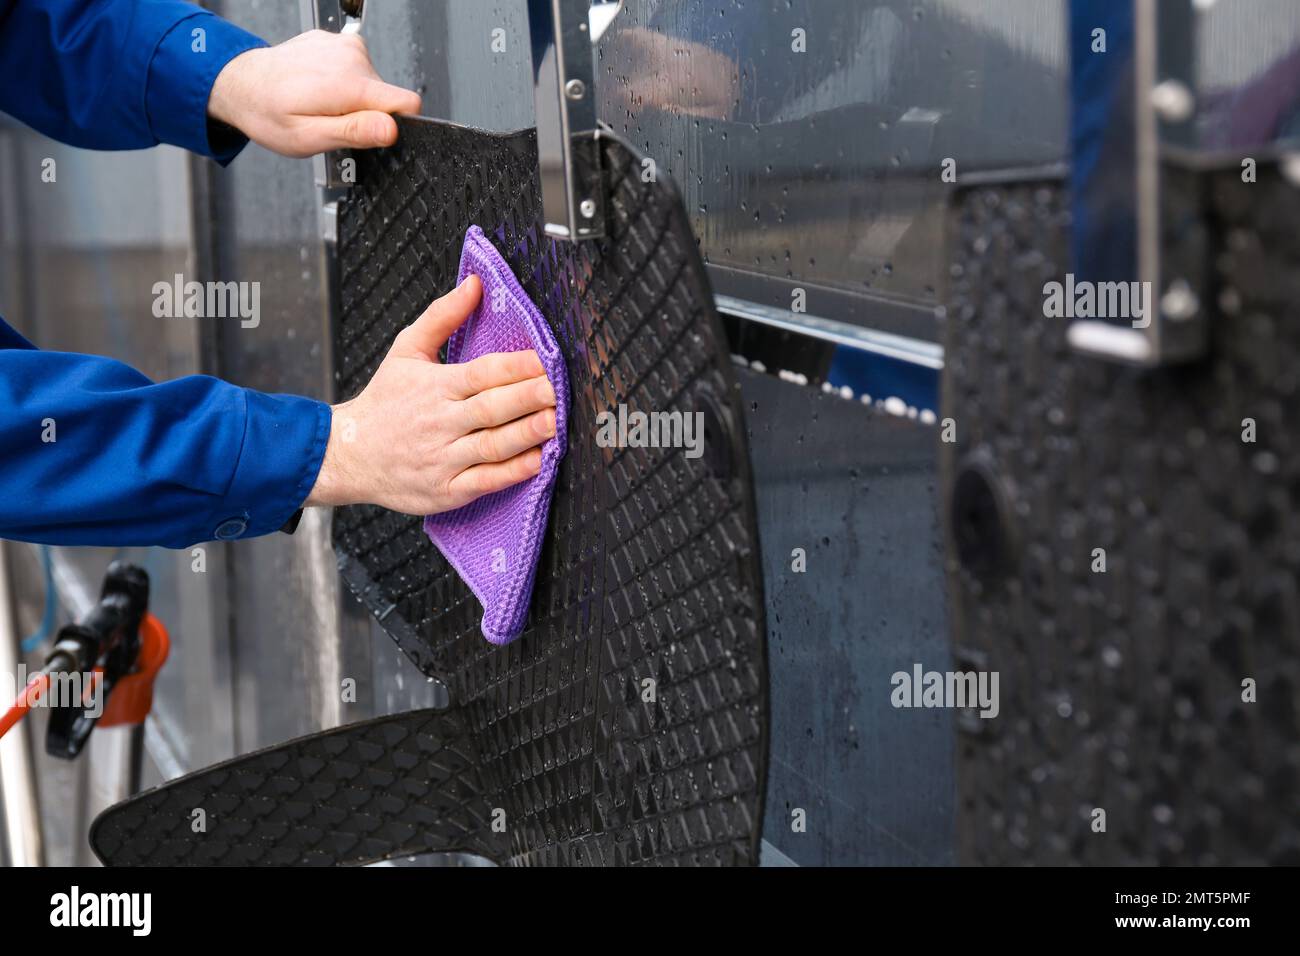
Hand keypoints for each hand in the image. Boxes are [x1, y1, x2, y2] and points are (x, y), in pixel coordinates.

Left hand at [207, 30, 420, 157]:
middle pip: (388, 98)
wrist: (242, 84)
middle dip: (365, 115)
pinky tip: (318, 89)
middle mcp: (351, 58)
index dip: (394, 126)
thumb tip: (390, 129)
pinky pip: (360, 71)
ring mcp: (345, 46)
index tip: (370, 133)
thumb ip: (354, 133)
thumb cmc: (268, 113)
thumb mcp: (309, 138)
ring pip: (374, 85)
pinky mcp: (341, 42)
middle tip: (331, 121)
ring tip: (321, 105)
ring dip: (353, 100)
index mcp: (349, 84)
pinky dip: (343, 83)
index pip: (407, 104)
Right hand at [306, 276, 558, 514]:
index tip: (547, 360)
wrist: (349, 454)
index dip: (516, 366)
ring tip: (555, 422)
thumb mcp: (405, 350)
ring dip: (525, 434)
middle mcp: (441, 422)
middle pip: (491, 408)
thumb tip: (475, 283)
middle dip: (528, 398)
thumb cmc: (384, 401)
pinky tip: (536, 461)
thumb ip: (442, 316)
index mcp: (436, 386)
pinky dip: (510, 473)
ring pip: (491, 445)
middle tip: (560, 389)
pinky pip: (483, 481)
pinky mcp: (446, 490)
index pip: (482, 373)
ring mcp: (443, 458)